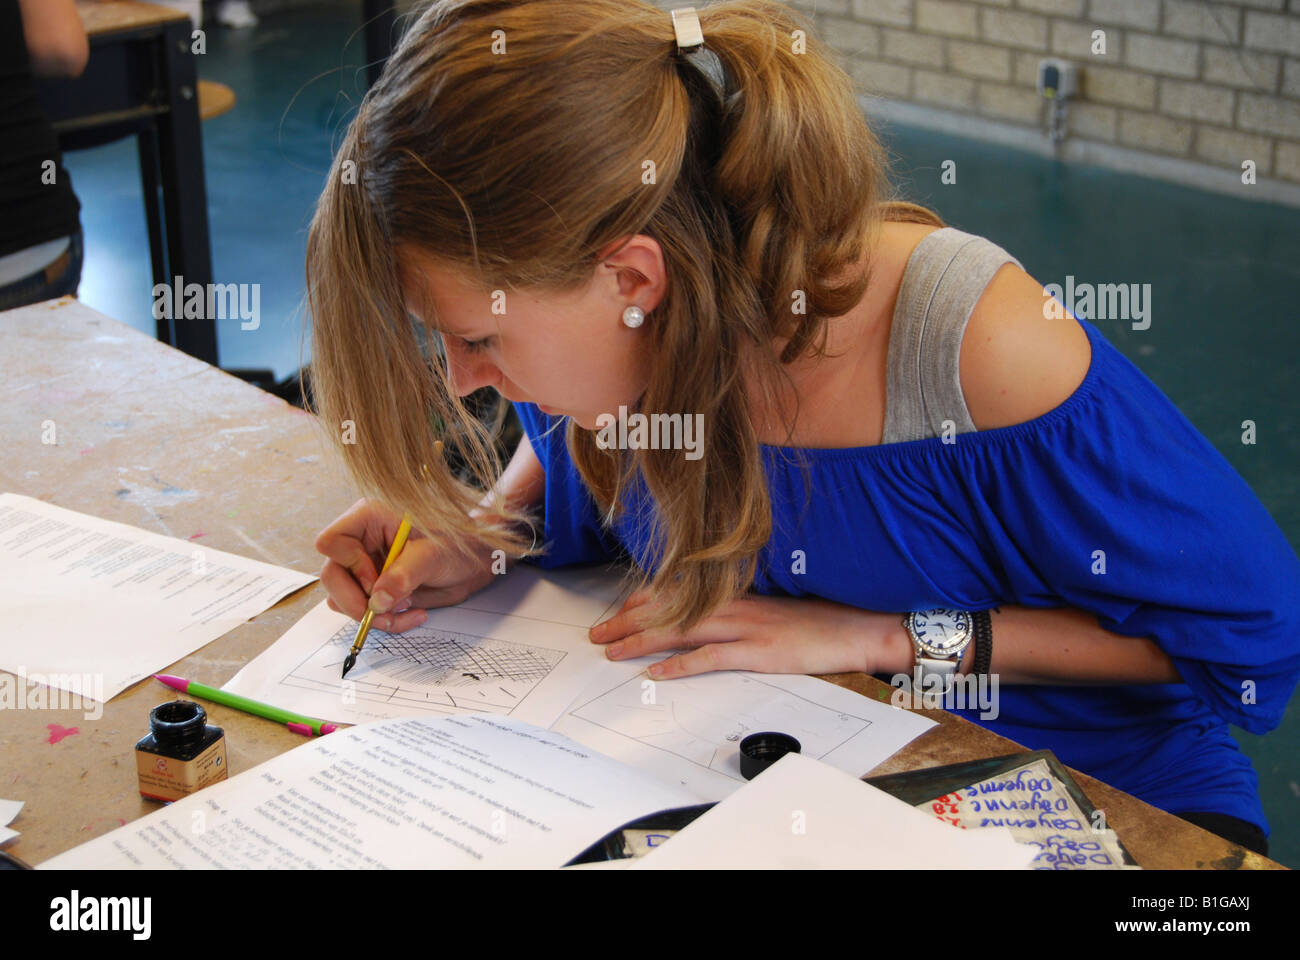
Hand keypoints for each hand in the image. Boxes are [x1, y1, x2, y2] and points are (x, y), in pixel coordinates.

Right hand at [314, 498, 497, 631]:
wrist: (474, 560)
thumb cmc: (457, 543)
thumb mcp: (434, 555)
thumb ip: (404, 575)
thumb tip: (377, 601)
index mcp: (369, 519)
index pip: (331, 542)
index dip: (349, 565)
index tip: (377, 582)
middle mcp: (360, 542)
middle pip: (331, 575)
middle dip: (356, 602)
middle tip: (385, 613)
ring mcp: (364, 567)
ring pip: (341, 598)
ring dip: (370, 616)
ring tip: (405, 613)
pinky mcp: (374, 589)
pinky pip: (362, 611)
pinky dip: (383, 620)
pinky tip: (410, 614)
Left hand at [589, 588, 907, 678]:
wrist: (856, 628)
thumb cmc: (814, 621)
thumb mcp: (768, 610)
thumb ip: (735, 612)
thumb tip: (702, 620)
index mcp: (734, 594)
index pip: (676, 592)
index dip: (640, 601)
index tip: (613, 611)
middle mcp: (734, 605)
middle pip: (669, 609)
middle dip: (627, 621)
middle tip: (596, 634)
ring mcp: (746, 628)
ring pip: (681, 630)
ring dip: (642, 640)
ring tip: (612, 651)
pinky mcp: (760, 652)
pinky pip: (711, 658)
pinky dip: (681, 666)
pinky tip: (657, 674)